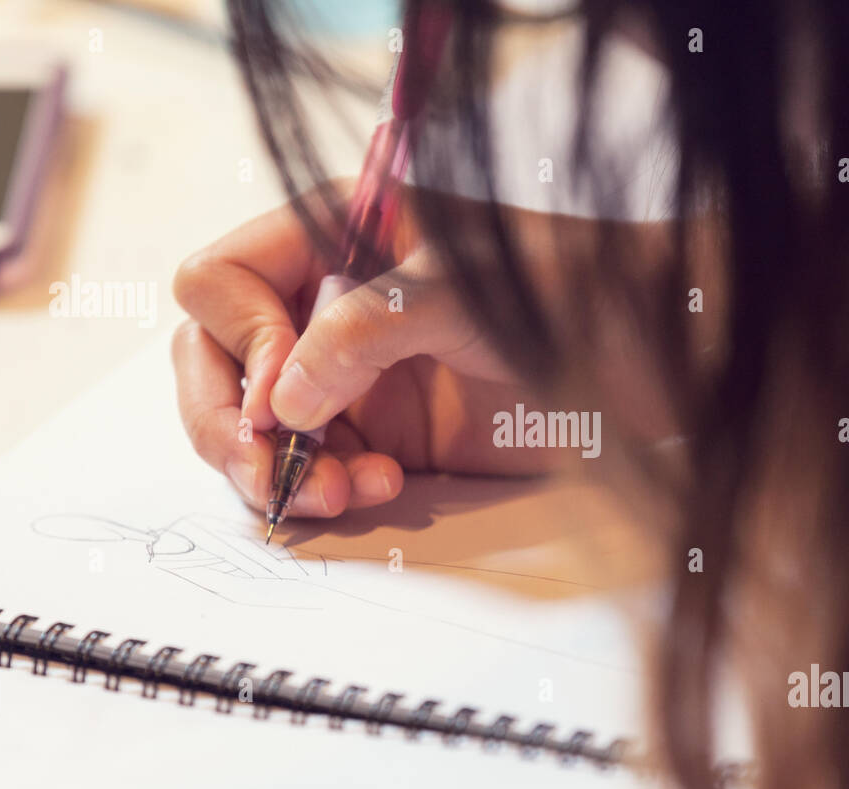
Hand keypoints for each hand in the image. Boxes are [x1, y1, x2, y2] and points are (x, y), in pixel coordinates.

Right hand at [171, 184, 556, 519]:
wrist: (634, 354)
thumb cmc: (558, 287)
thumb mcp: (456, 290)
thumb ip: (361, 332)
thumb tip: (280, 402)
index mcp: (329, 236)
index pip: (221, 282)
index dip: (240, 339)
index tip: (285, 393)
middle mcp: (322, 304)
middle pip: (215, 360)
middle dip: (227, 422)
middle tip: (263, 468)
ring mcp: (346, 374)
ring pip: (256, 428)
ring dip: (277, 470)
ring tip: (336, 494)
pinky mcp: (380, 434)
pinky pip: (315, 469)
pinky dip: (329, 491)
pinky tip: (382, 488)